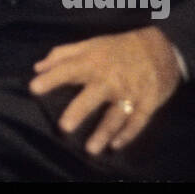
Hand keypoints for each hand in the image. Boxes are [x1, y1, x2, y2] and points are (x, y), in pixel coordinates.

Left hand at [29, 26, 180, 155]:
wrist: (161, 47)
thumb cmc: (117, 48)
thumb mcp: (90, 44)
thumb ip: (62, 55)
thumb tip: (37, 67)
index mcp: (93, 62)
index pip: (68, 69)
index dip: (51, 78)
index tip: (34, 88)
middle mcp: (110, 78)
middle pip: (92, 96)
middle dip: (79, 110)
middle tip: (64, 127)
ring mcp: (130, 92)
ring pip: (115, 115)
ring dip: (103, 132)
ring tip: (90, 149)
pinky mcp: (148, 103)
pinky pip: (138, 121)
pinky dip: (128, 134)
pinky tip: (115, 145)